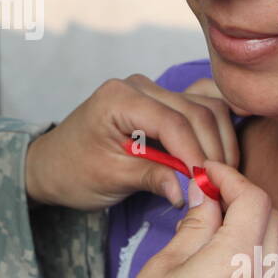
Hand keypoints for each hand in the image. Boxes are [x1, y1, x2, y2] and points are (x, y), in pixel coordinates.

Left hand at [25, 74, 240, 210]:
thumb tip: (191, 191)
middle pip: (196, 112)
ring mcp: (152, 89)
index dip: (197, 155)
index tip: (211, 185)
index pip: (173, 123)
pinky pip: (198, 107)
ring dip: (219, 142)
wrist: (53, 165)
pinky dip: (214, 130)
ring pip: (205, 108)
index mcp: (120, 97)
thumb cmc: (73, 171)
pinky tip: (220, 157)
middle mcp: (139, 85)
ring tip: (222, 178)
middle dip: (214, 151)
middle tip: (223, 187)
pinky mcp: (161, 101)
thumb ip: (152, 178)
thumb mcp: (111, 178)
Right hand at [62, 161, 277, 277]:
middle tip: (208, 194)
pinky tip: (217, 260)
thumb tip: (207, 195)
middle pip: (273, 220)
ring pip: (274, 249)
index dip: (230, 177)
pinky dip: (252, 257)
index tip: (205, 173)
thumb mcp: (162, 266)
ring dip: (250, 227)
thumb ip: (195, 226)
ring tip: (209, 226)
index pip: (255, 199)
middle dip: (244, 199)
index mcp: (235, 263)